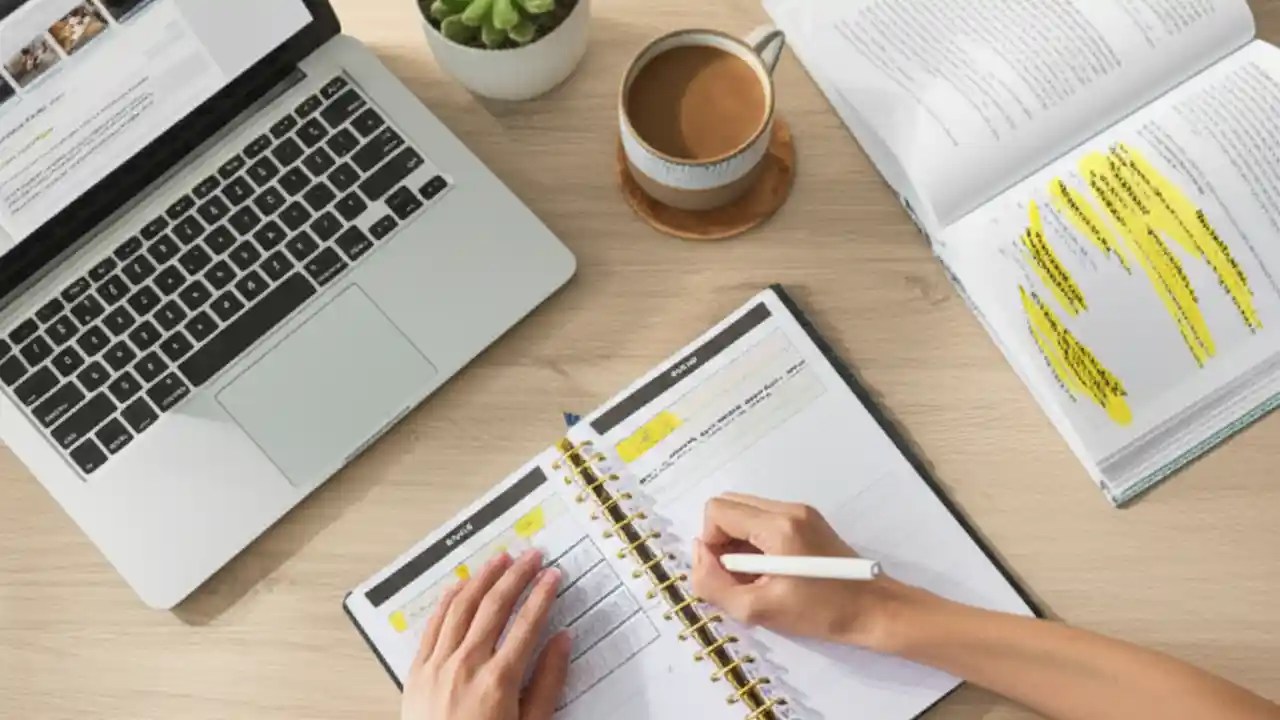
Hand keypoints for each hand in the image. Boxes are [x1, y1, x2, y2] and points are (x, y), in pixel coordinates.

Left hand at [402, 549, 571, 719]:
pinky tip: (458, 586)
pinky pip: (432, 625)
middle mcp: (466, 665)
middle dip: (516, 575)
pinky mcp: (417, 672)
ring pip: (461, 607)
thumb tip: (562, 641)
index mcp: (499, 681)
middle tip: (532, 555)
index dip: (542, 594)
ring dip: (482, 578)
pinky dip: (447, 600)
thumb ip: (547, 683)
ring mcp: (438, 666)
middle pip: (494, 606)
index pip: (527, 623)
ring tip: (500, 559)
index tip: (553, 575)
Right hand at [691, 493, 928, 650]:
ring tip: (756, 576)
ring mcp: (799, 511)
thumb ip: (713, 583)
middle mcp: (788, 508)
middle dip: (721, 539)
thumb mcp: (758, 609)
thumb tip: (697, 554)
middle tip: (739, 576)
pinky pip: (763, 519)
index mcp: (778, 526)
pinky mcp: (807, 519)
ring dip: (737, 542)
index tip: (725, 574)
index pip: (717, 511)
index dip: (710, 543)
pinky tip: (771, 570)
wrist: (875, 610)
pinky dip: (755, 541)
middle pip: (729, 505)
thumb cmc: (820, 613)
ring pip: (744, 511)